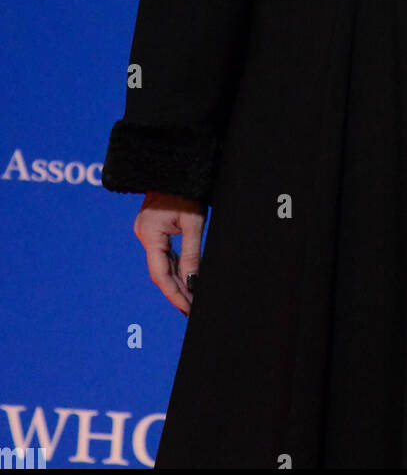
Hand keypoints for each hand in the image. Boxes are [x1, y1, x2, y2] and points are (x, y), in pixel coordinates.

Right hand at [133, 191, 206, 314]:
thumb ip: (191, 254)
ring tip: (191, 300)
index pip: (161, 274)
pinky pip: (164, 253)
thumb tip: (191, 282)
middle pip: (160, 272)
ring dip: (176, 281)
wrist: (176, 165)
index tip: (187, 309)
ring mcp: (147, 232)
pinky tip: (186, 281)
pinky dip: (175, 267)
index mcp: (150, 234)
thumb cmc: (186, 190)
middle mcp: (144, 234)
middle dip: (176, 291)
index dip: (174, 294)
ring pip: (162, 264)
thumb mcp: (193, 222)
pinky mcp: (154, 228)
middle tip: (192, 310)